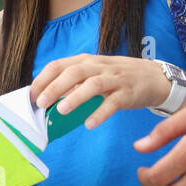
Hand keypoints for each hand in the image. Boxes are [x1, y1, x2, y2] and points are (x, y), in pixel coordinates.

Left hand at [31, 54, 170, 127]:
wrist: (154, 77)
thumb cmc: (118, 77)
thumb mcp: (94, 73)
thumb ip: (73, 82)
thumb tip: (48, 96)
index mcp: (87, 61)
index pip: (59, 65)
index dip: (43, 79)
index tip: (31, 95)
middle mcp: (99, 66)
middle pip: (74, 72)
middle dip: (54, 87)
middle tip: (41, 103)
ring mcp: (115, 79)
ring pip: (92, 84)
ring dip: (75, 97)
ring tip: (61, 111)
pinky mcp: (128, 93)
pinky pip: (113, 103)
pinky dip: (100, 113)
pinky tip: (89, 124)